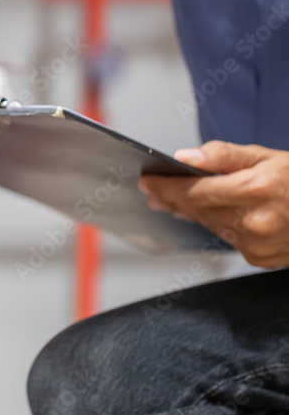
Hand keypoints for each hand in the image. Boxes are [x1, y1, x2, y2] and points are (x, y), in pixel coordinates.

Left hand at [139, 141, 288, 267]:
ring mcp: (258, 245)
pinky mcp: (261, 259)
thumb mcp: (265, 156)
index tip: (148, 181)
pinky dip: (216, 225)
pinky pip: (227, 239)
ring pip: (209, 226)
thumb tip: (184, 157)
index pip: (194, 192)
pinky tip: (207, 214)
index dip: (166, 187)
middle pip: (198, 211)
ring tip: (173, 200)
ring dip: (191, 213)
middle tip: (153, 190)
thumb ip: (222, 156)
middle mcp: (255, 222)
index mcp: (255, 191)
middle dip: (173, 199)